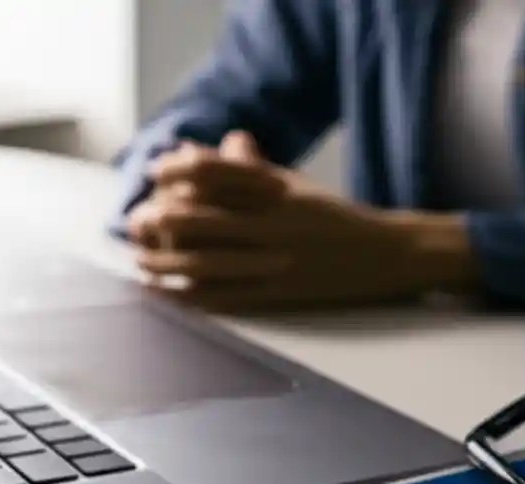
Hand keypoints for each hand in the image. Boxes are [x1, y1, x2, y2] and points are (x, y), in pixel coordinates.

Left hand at [128, 133, 475, 310]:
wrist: (388, 253)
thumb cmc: (333, 217)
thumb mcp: (295, 184)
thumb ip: (251, 167)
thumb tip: (211, 146)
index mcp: (276, 189)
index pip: (212, 172)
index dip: (174, 171)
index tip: (153, 175)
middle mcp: (273, 222)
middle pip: (199, 218)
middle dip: (158, 221)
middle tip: (136, 224)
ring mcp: (277, 261)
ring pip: (204, 261)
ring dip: (163, 263)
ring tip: (141, 261)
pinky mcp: (282, 294)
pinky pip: (226, 296)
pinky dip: (189, 296)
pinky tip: (167, 294)